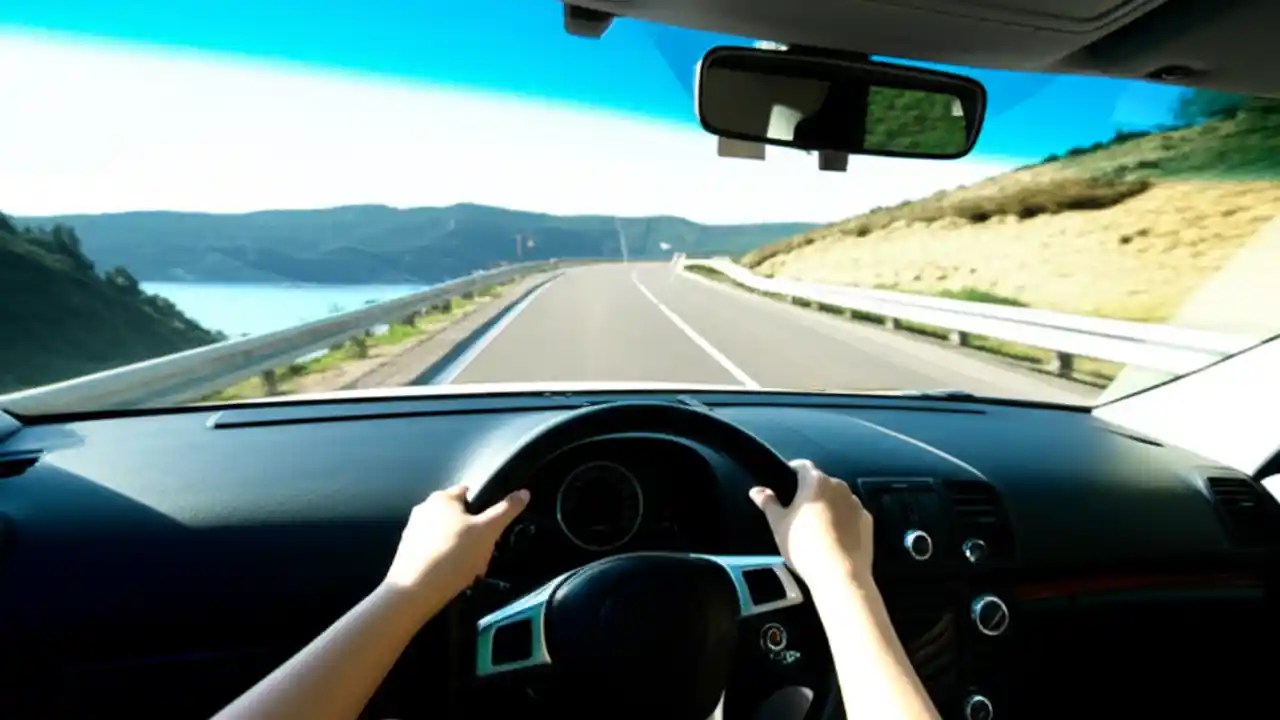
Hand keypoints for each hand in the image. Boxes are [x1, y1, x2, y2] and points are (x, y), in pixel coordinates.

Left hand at [383, 485, 528, 611]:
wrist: (416, 589)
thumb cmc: (454, 553)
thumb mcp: (488, 531)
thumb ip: (506, 510)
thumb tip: (524, 493)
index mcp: (441, 498)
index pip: (468, 493)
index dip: (483, 509)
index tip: (491, 528)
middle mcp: (423, 509)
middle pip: (458, 517)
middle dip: (473, 534)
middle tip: (482, 553)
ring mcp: (412, 531)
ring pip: (446, 536)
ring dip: (460, 549)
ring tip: (468, 569)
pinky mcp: (407, 553)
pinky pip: (434, 552)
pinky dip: (445, 560)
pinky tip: (452, 576)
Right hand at [749, 459, 873, 590]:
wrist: (841, 575)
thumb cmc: (804, 547)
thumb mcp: (778, 525)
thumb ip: (768, 503)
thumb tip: (757, 490)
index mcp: (815, 482)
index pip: (802, 466)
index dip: (790, 472)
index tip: (783, 485)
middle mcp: (839, 486)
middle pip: (820, 483)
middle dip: (809, 493)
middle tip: (797, 514)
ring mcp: (856, 503)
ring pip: (837, 498)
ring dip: (827, 506)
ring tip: (816, 529)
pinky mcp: (867, 521)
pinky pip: (850, 514)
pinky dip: (843, 521)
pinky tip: (834, 539)